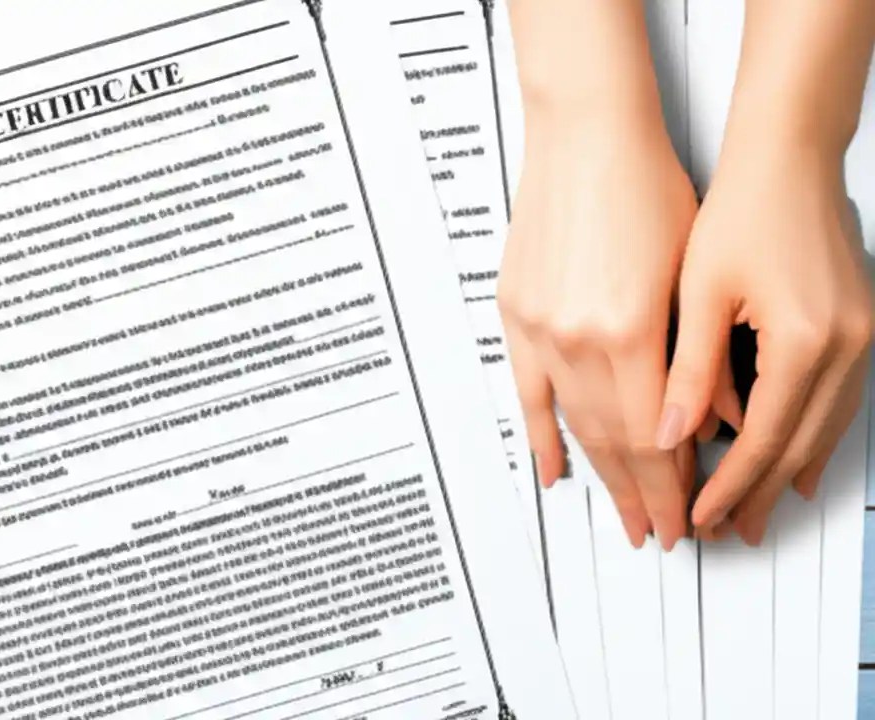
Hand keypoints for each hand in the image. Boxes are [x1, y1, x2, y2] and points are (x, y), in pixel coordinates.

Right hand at [500, 114, 699, 549]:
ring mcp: (538, 330)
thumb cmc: (645, 188)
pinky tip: (551, 473)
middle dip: (640, 496)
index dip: (670, 485)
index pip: (653, 437)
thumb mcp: (692, 276)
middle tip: (655, 535)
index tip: (684, 518)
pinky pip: (526, 394)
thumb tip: (710, 425)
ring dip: (598, 479)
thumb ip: (697, 360)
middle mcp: (577, 340)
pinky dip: (540, 438)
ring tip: (619, 516)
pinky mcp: (514, 316)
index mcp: (629, 330)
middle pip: (611, 443)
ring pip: (572, 426)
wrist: (584, 137)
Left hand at [662, 148, 872, 545]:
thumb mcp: (701, 294)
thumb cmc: (742, 210)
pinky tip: (800, 462)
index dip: (728, 484)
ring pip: (828, 429)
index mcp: (805, 340)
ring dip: (792, 472)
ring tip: (760, 511)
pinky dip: (816, 436)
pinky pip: (841, 401)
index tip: (700, 517)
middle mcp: (848, 345)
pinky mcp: (863, 326)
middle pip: (801, 444)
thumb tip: (668, 436)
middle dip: (762, 493)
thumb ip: (689, 372)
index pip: (763, 439)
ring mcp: (866, 337)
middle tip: (729, 532)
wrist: (791, 155)